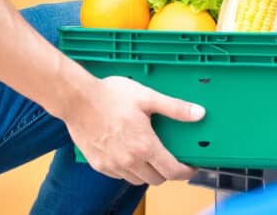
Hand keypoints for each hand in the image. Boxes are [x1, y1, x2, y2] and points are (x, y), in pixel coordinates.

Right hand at [63, 76, 205, 185]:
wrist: (77, 99)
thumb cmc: (110, 95)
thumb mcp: (147, 97)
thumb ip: (175, 108)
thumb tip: (199, 114)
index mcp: (144, 146)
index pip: (172, 171)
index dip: (186, 172)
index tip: (190, 167)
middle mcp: (129, 161)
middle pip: (157, 179)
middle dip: (167, 171)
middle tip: (169, 157)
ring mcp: (112, 165)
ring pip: (138, 180)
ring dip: (147, 172)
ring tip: (149, 154)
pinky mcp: (99, 165)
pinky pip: (120, 175)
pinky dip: (128, 169)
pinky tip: (128, 153)